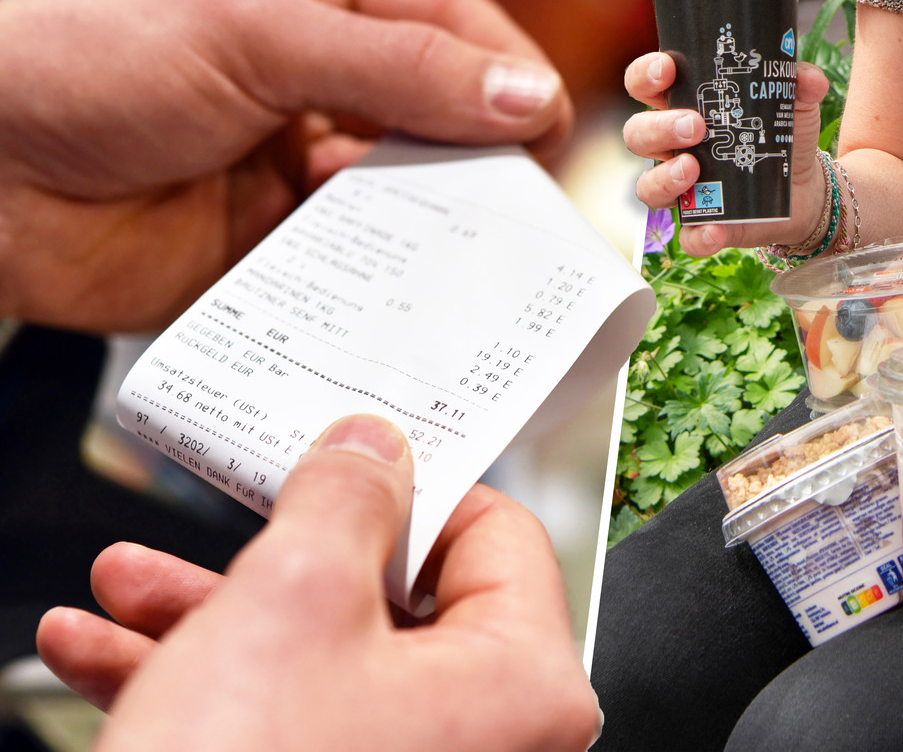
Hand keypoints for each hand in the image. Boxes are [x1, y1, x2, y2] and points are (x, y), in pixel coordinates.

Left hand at [0, 0, 571, 332]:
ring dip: (439, 221)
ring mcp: (299, 168)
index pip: (450, 24)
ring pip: (407, 195)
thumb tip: (527, 93)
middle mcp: (319, 83)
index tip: (552, 127)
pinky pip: (358, 265)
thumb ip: (400, 68)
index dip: (509, 70)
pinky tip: (403, 290)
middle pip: (442, 116)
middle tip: (525, 204)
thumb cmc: (96, 65)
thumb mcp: (260, 34)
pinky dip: (388, 278)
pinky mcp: (277, 247)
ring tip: (470, 250)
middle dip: (484, 155)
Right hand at [35, 414, 599, 750]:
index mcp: (523, 683)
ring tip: (130, 586)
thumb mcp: (294, 599)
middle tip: (224, 517)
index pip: (496, 534)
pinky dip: (207, 681)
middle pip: (392, 599)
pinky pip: (288, 721)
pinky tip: (109, 655)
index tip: (349, 460)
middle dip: (276, 555)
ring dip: (215, 615)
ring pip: (322, 660)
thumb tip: (373, 450)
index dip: (413, 486)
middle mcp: (490, 740)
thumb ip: (345, 500)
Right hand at [622, 51, 828, 256]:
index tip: (666, 69)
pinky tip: (716, 229)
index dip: (645, 75)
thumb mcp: (793, 104)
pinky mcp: (703, 223)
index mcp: (684, 107)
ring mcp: (684, 188)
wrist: (804, 187)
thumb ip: (799, 84)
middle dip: (659, 127)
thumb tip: (808, 77)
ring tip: (693, 169)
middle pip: (638, 134)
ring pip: (648, 186)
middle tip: (695, 126)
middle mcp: (674, 148)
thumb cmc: (781, 135)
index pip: (646, 86)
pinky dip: (698, 236)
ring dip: (664, 177)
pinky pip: (687, 236)